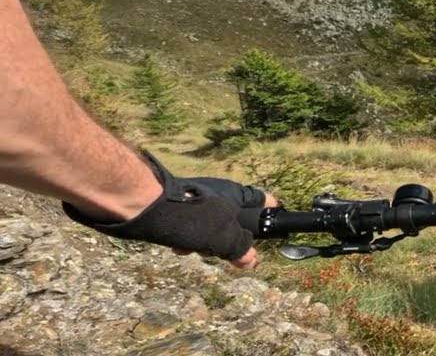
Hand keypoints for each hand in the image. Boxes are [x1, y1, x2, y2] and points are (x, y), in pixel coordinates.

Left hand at [62, 151, 276, 267]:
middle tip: (220, 250)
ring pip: (210, 223)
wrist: (142, 205)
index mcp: (236, 194)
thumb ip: (240, 249)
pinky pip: (191, 223)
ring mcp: (198, 197)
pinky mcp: (178, 204)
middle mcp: (219, 192)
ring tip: (191, 249)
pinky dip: (186, 235)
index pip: (263, 201)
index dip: (271, 213)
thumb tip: (251, 261)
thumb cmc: (189, 217)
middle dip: (227, 238)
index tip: (274, 226)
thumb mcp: (222, 238)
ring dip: (204, 240)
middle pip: (234, 218)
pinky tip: (176, 245)